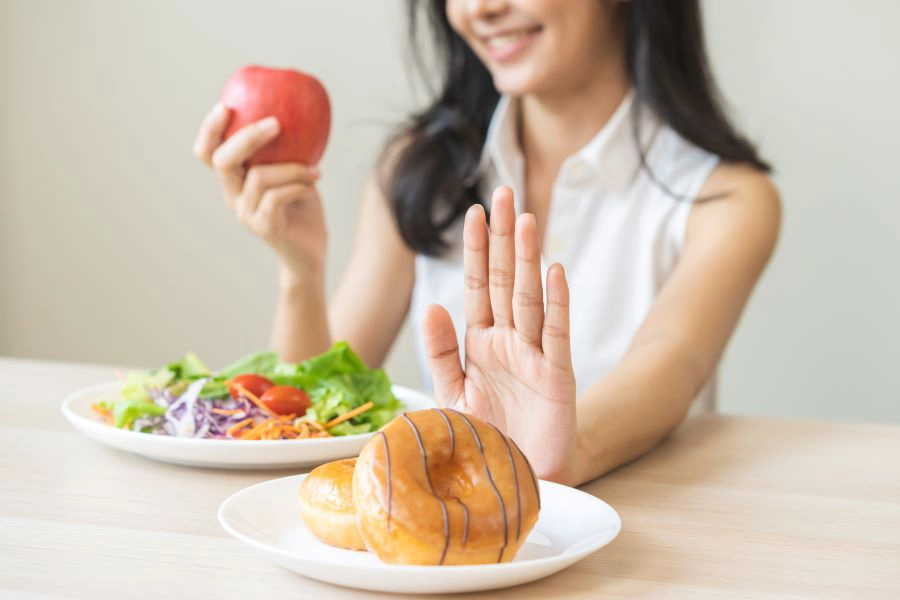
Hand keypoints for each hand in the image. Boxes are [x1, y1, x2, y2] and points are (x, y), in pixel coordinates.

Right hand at [193, 103, 327, 282]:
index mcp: (235, 180)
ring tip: (314, 170)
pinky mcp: (264, 227)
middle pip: (223, 160)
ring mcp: (246, 213)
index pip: (207, 153)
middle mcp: (234, 196)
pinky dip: (299, 185)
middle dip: (247, 137)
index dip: (210, 130)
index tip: (225, 106)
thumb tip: (297, 110)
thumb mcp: (293, 172)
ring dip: (292, 168)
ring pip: (259, 177)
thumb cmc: (303, 207)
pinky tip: (315, 184)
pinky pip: (277, 196)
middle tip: (276, 123)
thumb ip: (286, 149)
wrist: (311, 252)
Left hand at [423, 186, 576, 482]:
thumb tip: (432, 304)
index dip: (476, 249)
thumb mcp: (452, 392)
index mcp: (479, 342)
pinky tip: (555, 272)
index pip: (477, 286)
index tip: (473, 211)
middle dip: (502, 238)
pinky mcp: (556, 377)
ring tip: (525, 220)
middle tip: (503, 193)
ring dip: (528, 259)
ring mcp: (533, 355)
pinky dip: (557, 304)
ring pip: (530, 298)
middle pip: (505, 280)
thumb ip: (440, 351)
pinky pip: (556, 335)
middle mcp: (507, 341)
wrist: (518, 477)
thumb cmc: (487, 434)